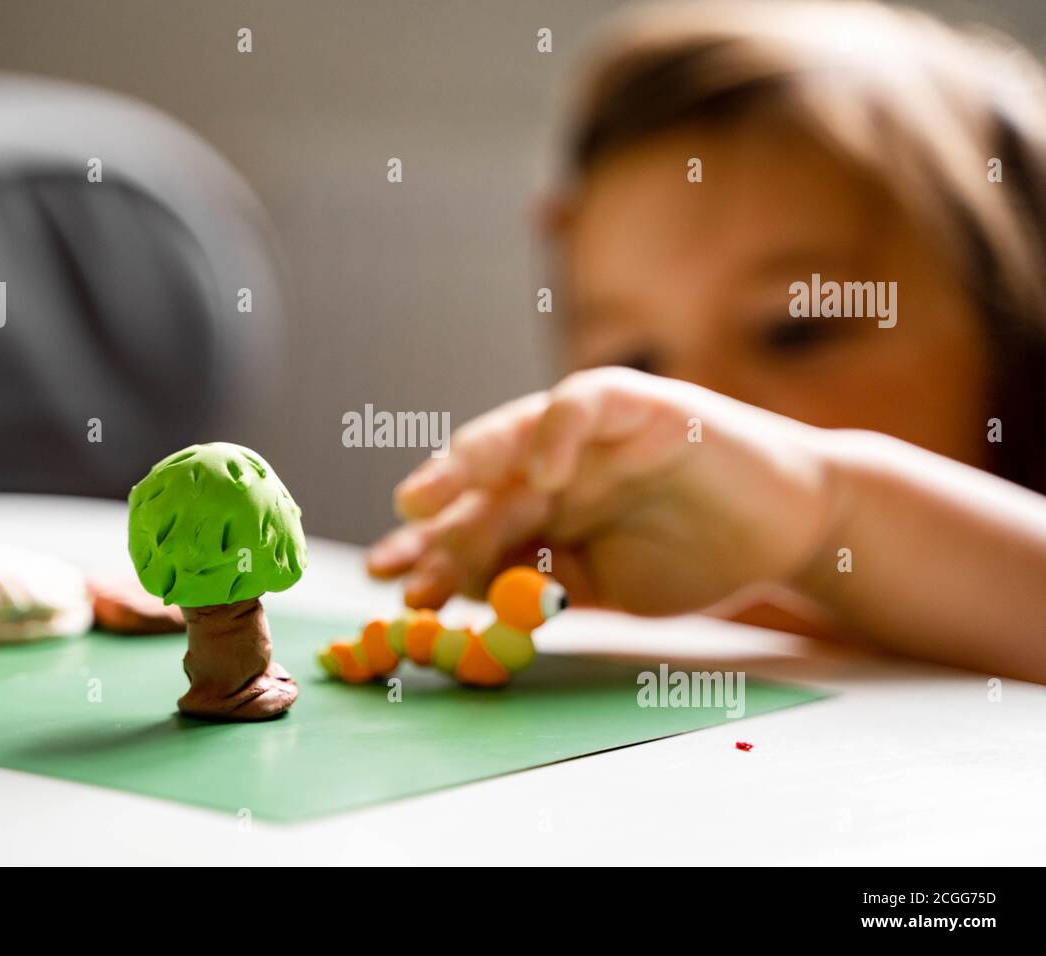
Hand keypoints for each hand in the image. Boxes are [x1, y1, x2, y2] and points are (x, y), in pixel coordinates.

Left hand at [367, 368, 838, 614]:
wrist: (790, 528)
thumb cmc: (698, 556)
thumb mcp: (606, 586)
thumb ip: (544, 583)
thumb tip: (464, 593)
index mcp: (546, 505)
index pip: (474, 523)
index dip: (431, 552)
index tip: (391, 586)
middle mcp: (559, 462)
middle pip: (481, 480)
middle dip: (435, 518)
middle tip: (392, 550)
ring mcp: (595, 431)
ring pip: (517, 432)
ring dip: (468, 465)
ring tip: (423, 501)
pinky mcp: (641, 405)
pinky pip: (585, 403)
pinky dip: (558, 430)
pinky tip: (541, 473)